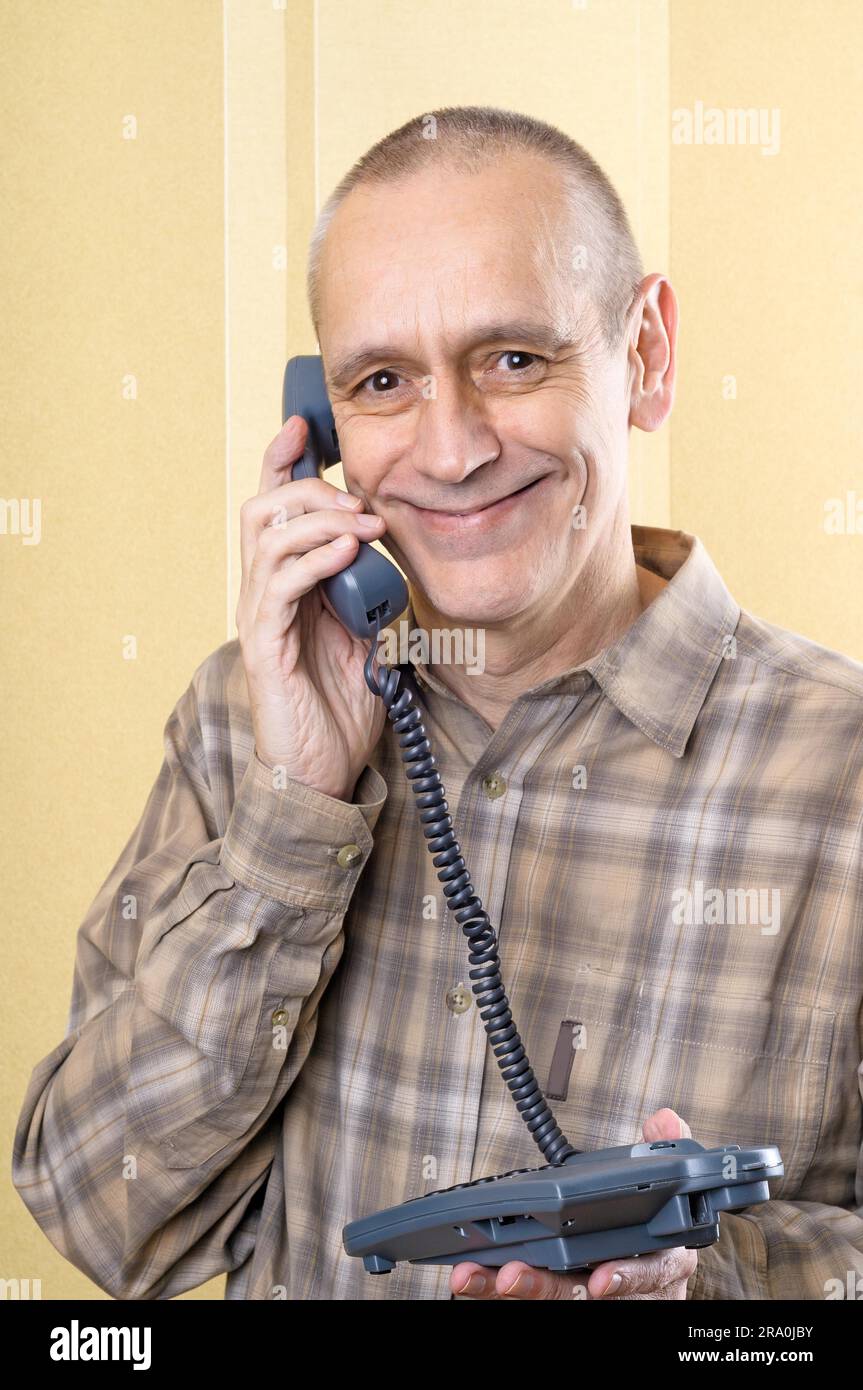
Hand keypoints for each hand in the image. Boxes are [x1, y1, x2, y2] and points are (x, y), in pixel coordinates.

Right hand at [236, 414, 389, 800]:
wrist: (324, 768)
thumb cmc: (342, 705)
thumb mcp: (371, 634)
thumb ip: (373, 591)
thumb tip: (391, 551)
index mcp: (288, 582)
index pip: (274, 506)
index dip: (283, 460)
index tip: (305, 425)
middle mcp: (265, 590)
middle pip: (264, 506)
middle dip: (309, 486)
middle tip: (361, 500)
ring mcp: (260, 615)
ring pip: (266, 534)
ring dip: (318, 518)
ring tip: (363, 525)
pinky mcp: (263, 643)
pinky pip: (278, 585)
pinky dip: (313, 559)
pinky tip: (348, 552)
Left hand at [450, 1108, 697, 1299]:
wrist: (653, 1277)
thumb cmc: (657, 1235)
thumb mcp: (673, 1193)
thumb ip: (664, 1155)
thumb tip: (664, 1118)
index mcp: (661, 1259)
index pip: (648, 1272)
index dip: (624, 1276)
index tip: (599, 1280)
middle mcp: (631, 1287)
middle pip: (585, 1294)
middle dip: (546, 1287)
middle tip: (511, 1275)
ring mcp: (598, 1297)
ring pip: (556, 1297)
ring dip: (516, 1288)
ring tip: (479, 1276)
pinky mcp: (567, 1297)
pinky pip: (540, 1296)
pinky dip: (504, 1287)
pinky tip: (476, 1278)